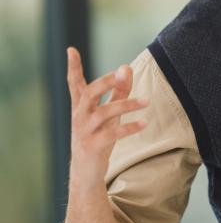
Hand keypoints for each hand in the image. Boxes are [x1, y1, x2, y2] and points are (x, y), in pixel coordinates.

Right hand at [66, 48, 147, 188]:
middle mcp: (79, 116)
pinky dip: (129, 127)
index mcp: (81, 107)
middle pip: (89, 94)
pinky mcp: (93, 146)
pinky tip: (144, 123)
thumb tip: (126, 67)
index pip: (74, 84)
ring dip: (126, 105)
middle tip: (124, 72)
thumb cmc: (98, 137)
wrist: (86, 172)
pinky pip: (112, 134)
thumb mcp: (108, 113)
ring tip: (147, 101)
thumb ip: (118, 91)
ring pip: (103, 113)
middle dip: (106, 82)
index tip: (71, 50)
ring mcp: (84, 132)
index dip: (73, 68)